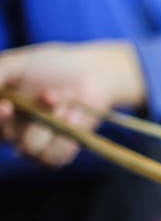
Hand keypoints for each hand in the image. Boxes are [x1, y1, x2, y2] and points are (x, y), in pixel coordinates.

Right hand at [0, 41, 145, 166]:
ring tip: (64, 99)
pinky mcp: (58, 153)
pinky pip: (54, 157)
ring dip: (50, 122)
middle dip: (31, 115)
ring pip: (30, 148)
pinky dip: (65, 135)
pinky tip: (73, 114)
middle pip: (6, 137)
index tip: (7, 106)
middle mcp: (11, 130)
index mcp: (0, 110)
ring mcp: (35, 144)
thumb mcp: (17, 63)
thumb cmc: (52, 65)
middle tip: (48, 95)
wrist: (92, 75)